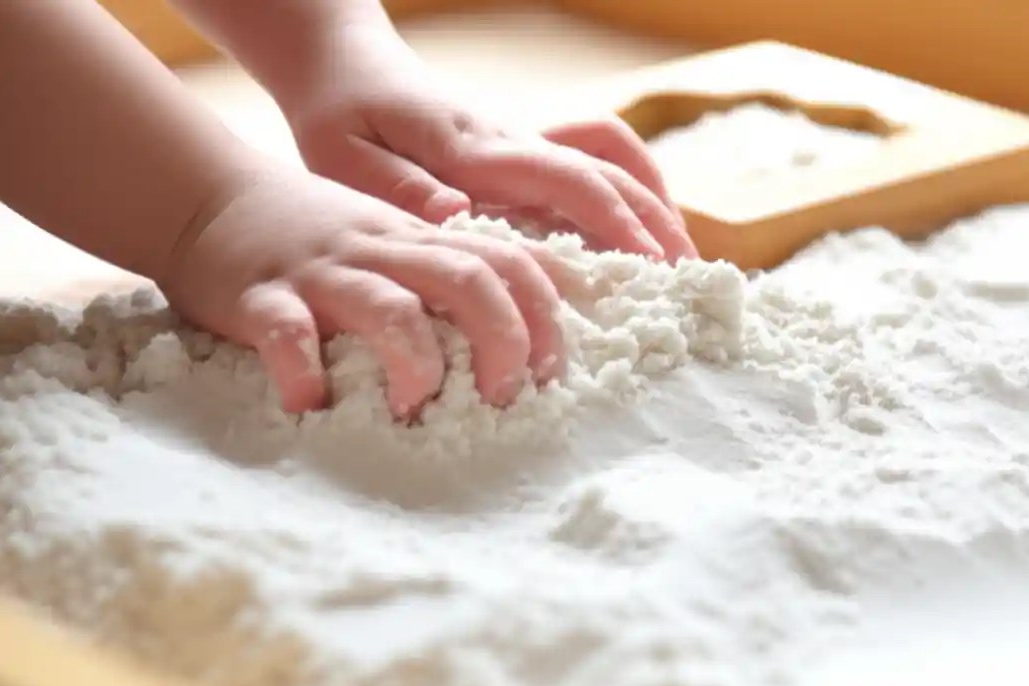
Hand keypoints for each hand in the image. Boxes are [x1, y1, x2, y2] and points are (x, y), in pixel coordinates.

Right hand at [160, 164, 564, 417]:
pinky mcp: (259, 297)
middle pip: (469, 280)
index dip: (542, 314)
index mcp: (418, 240)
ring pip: (390, 309)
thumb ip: (446, 271)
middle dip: (502, 340)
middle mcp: (381, 251)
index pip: (507, 261)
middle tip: (501, 396)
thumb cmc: (314, 236)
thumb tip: (520, 324)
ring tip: (414, 409)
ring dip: (418, 364)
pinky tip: (310, 404)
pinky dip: (304, 373)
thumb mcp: (391, 241)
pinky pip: (287, 333)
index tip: (551, 368)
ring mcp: (322, 273)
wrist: (207, 200)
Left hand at [278, 39, 697, 261]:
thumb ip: (401, 191)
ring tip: (680, 255)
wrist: (345, 65)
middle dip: (657, 221)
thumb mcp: (344, 159)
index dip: (616, 222)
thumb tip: (459, 215)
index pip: (568, 179)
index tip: (652, 264)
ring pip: (613, 156)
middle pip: (610, 168)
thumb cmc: (339, 116)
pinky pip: (598, 154)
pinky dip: (632, 184)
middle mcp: (514, 138)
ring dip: (654, 200)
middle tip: (689, 276)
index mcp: (476, 148)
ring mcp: (526, 138)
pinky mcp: (527, 145)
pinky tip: (643, 221)